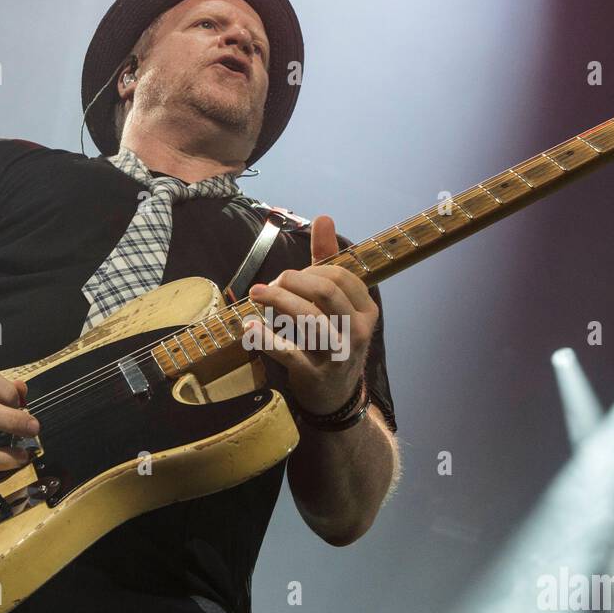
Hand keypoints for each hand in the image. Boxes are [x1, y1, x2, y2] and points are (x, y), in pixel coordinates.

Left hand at [246, 214, 376, 415]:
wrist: (335, 395)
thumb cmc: (333, 339)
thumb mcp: (336, 303)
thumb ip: (328, 261)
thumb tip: (325, 217)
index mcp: (366, 309)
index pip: (339, 276)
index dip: (310, 270)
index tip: (291, 278)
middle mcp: (357, 330)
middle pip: (324, 292)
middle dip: (292, 281)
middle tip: (269, 285)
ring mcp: (338, 354)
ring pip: (307, 319)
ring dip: (276, 302)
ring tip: (255, 295)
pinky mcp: (315, 374)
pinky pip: (288, 353)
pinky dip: (264, 339)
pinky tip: (247, 326)